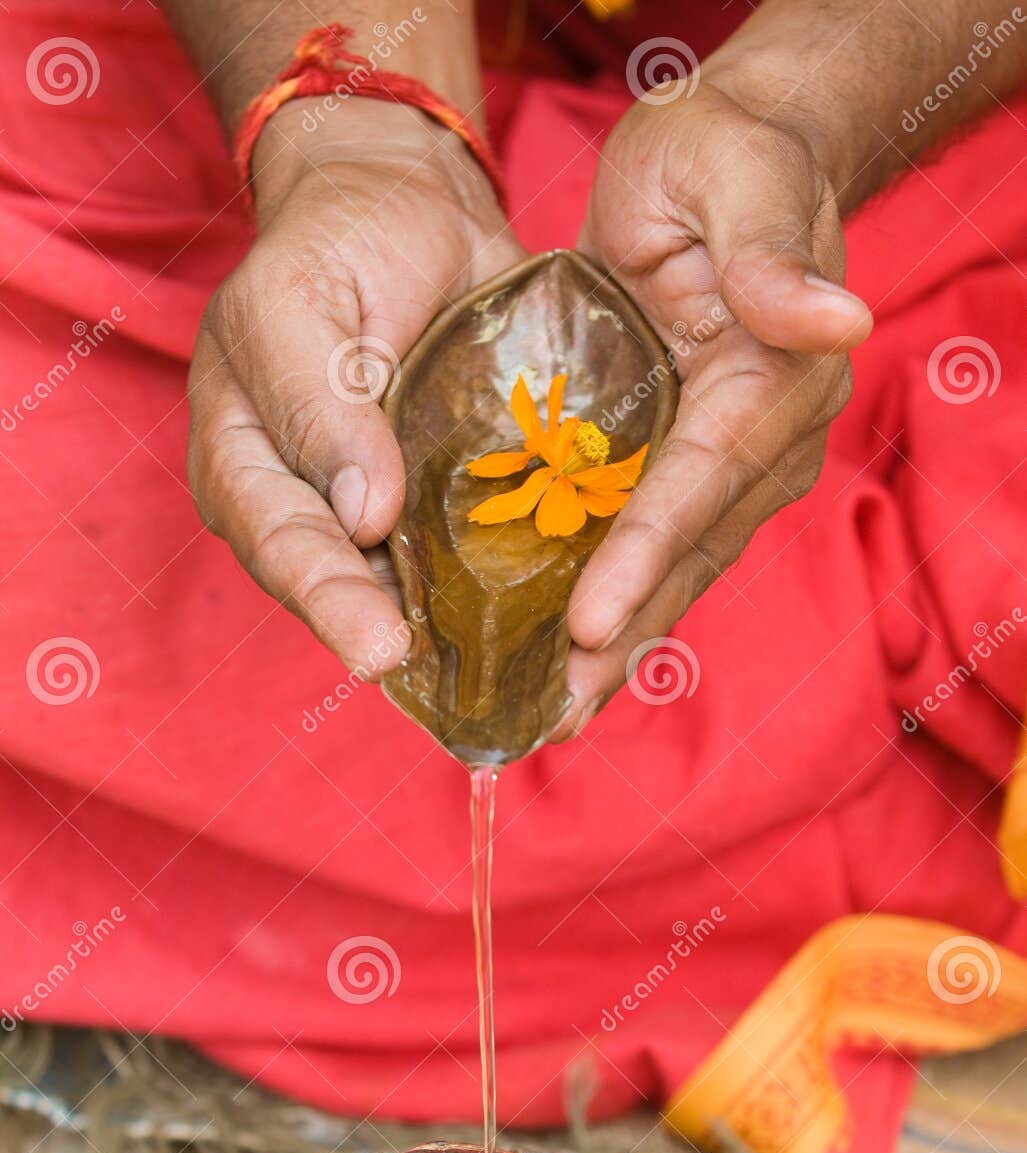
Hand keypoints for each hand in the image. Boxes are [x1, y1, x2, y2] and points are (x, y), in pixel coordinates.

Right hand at [187, 103, 523, 674]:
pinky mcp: (452, 507)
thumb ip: (318, 402)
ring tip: (507, 683)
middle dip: (388, 639)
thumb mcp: (300, 300)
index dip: (329, 601)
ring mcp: (385, 517)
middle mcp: (313, 509)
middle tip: (435, 682)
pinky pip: (478, 561)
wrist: (411, 206)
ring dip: (460, 641)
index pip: (282, 547)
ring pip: (416, 592)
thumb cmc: (335, 243)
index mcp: (248, 465)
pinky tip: (553, 632)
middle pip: (346, 592)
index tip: (379, 647)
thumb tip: (362, 514)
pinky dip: (513, 596)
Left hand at [557, 80, 872, 734]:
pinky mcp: (704, 465)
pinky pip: (666, 547)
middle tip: (558, 707)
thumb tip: (838, 320)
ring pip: (682, 566)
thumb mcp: (726, 175)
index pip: (698, 483)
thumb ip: (769, 254)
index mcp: (774, 378)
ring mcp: (742, 461)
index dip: (643, 557)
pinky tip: (577, 652)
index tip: (589, 623)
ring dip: (625, 639)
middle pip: (692, 551)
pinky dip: (626, 601)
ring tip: (559, 709)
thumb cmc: (719, 154)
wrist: (733, 156)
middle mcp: (770, 437)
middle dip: (628, 631)